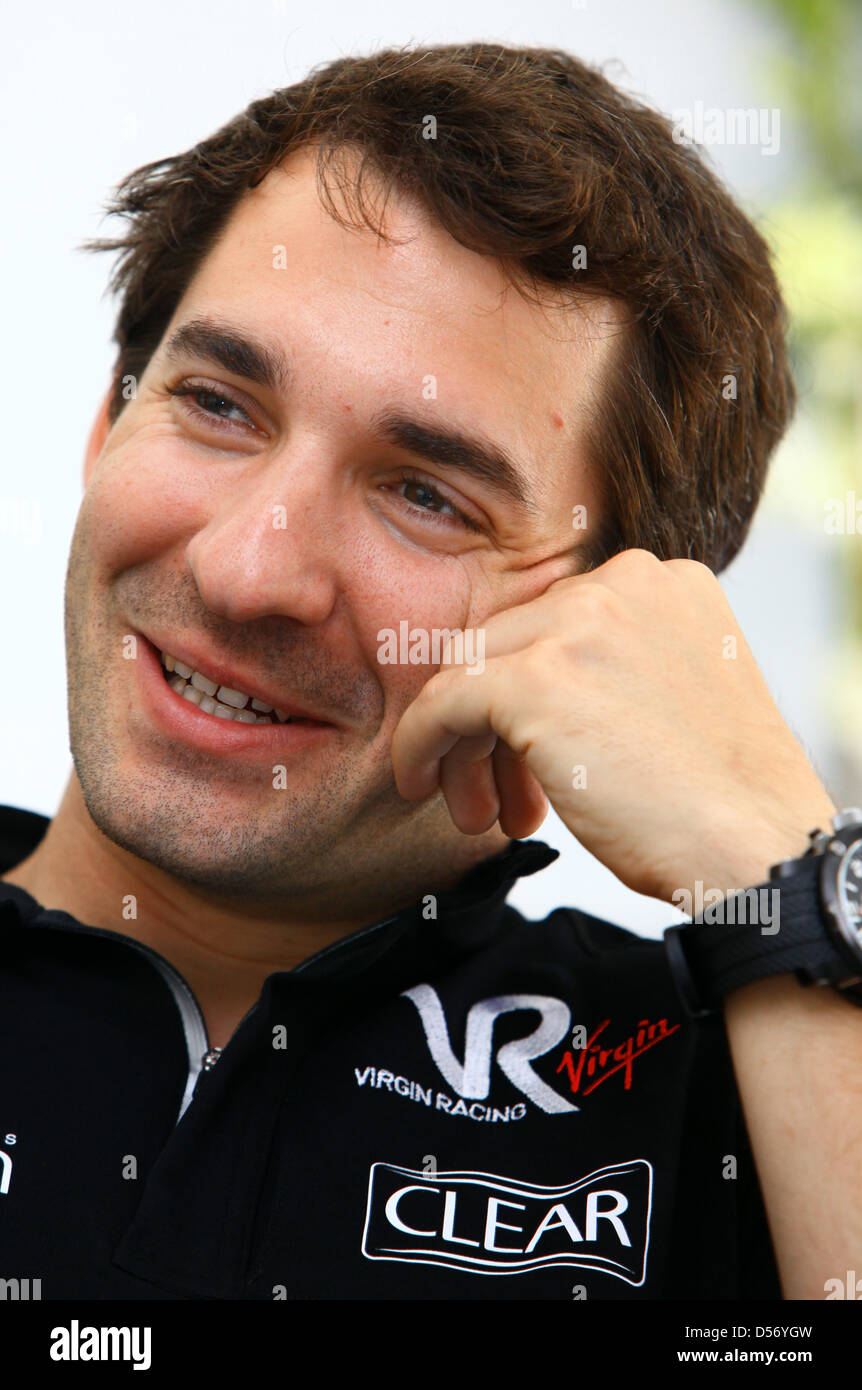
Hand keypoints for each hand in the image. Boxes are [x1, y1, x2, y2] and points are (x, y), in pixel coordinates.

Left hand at [390, 549, 836, 901]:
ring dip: (464, 744)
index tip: (527, 758)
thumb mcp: (672, 696)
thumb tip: (517, 691)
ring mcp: (578, 623)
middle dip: (493, 723)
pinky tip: (420, 784)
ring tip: (476, 813)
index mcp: (661, 580)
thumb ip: (610, 665)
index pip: (554, 621)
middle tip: (499, 797)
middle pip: (509, 641)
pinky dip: (421, 743)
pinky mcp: (535, 677)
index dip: (529, 694)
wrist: (751, 850)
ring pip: (470, 669)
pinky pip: (443, 702)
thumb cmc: (717, 800)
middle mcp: (622, 581)